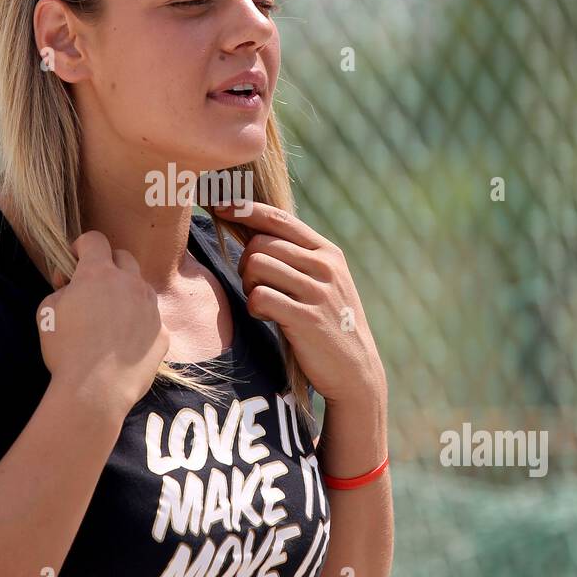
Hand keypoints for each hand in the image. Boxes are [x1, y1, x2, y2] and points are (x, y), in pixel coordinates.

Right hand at [36, 230, 170, 418]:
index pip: (95, 240)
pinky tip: (123, 344)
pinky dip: (138, 325)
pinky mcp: (162, 333)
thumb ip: (63, 288)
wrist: (96, 390)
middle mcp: (131, 284)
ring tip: (109, 319)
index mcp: (99, 273)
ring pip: (140, 288)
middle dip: (107, 265)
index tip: (73, 262)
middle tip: (92, 288)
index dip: (81, 246)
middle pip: (123, 258)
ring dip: (125, 295)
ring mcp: (151, 308)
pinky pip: (150, 320)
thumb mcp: (47, 311)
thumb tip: (72, 286)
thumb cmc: (66, 349)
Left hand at [210, 200, 386, 409]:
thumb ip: (298, 257)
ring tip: (264, 302)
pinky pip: (259, 297)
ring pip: (256, 266)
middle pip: (260, 244)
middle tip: (255, 284)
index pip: (279, 218)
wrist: (355, 369)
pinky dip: (255, 307)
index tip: (222, 207)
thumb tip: (252, 231)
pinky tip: (268, 316)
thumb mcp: (325, 282)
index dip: (245, 210)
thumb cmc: (330, 322)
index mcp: (328, 252)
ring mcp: (317, 292)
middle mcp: (325, 267)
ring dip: (250, 285)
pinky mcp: (306, 319)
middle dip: (246, 263)